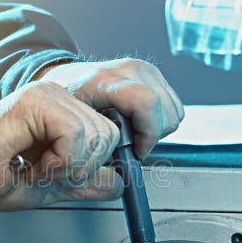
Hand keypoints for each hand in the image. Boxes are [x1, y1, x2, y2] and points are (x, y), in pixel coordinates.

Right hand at [0, 81, 122, 209]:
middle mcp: (57, 97)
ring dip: (70, 165)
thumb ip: (86, 180)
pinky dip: (61, 160)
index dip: (95, 164)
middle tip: (50, 173)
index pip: (110, 133)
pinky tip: (36, 164)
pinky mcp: (35, 102)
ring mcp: (46, 95)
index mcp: (63, 110)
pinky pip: (75, 134)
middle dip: (85, 166)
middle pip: (109, 134)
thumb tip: (117, 182)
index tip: (63, 174)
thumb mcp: (53, 184)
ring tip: (40, 168)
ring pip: (96, 134)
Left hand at [35, 58, 183, 157]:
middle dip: (152, 136)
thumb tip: (119, 173)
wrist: (67, 79)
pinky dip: (159, 119)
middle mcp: (130, 70)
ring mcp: (144, 69)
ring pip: (174, 111)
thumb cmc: (67, 103)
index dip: (148, 134)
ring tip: (132, 131)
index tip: (137, 151)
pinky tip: (137, 121)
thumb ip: (95, 147)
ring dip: (157, 129)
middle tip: (129, 143)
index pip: (147, 103)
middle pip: (166, 112)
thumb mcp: (73, 127)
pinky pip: (173, 105)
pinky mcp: (153, 73)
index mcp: (107, 80)